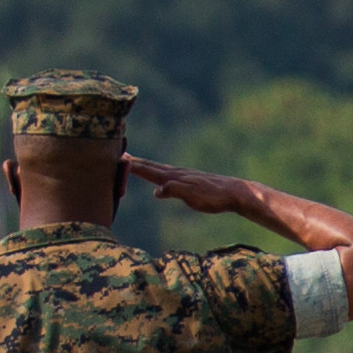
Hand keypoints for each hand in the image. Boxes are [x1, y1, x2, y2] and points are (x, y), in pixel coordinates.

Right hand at [123, 152, 263, 222]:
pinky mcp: (191, 180)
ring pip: (159, 169)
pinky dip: (158, 172)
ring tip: (133, 162)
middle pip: (151, 166)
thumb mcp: (193, 197)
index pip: (148, 170)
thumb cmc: (214, 197)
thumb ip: (175, 191)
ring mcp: (184, 176)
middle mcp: (177, 174)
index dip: (132, 166)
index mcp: (174, 178)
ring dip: (145, 165)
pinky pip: (168, 174)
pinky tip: (161, 178)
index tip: (117, 159)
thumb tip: (156, 191)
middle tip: (118, 155)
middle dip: (134, 162)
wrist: (235, 193)